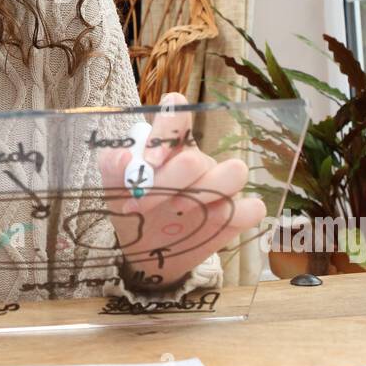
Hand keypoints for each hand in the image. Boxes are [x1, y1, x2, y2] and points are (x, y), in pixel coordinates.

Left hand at [96, 93, 266, 291]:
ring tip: (180, 209)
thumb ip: (112, 168)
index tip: (150, 162)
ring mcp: (222, 186)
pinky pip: (253, 208)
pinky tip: (213, 222)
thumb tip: (123, 156)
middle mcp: (199, 160)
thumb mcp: (113, 189)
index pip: (178, 112)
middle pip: (196, 157)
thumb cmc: (133, 211)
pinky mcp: (236, 215)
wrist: (145, 253)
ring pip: (236, 172)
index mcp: (169, 146)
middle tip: (144, 203)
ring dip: (206, 192)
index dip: (167, 129)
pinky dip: (238, 214)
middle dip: (169, 182)